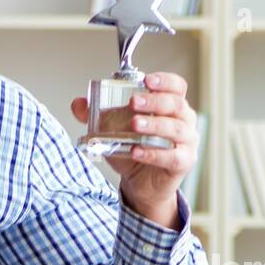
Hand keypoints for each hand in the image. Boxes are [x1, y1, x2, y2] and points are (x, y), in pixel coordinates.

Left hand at [71, 71, 197, 227]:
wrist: (140, 184)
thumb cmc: (133, 150)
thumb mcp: (113, 131)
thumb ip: (97, 116)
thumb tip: (77, 103)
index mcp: (172, 107)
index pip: (177, 87)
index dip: (165, 81)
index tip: (146, 80)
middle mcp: (184, 121)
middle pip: (175, 104)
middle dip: (153, 101)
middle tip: (132, 102)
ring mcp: (187, 142)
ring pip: (176, 129)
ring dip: (154, 125)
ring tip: (134, 125)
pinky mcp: (183, 162)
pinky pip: (172, 156)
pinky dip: (153, 153)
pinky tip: (137, 151)